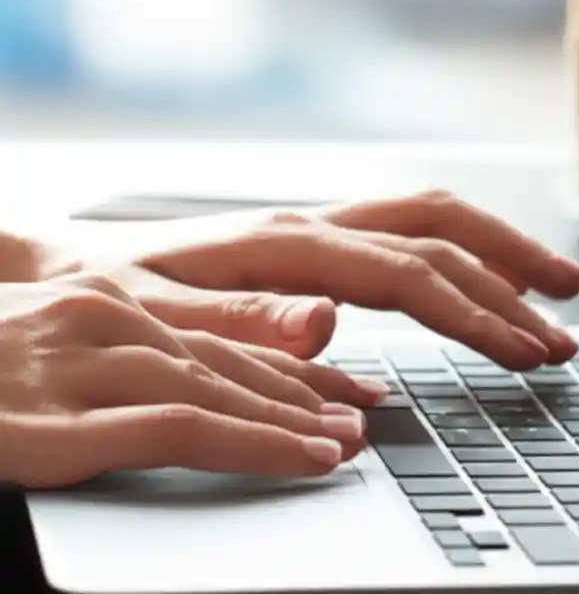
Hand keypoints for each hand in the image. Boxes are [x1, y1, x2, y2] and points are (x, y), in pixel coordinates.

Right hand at [0, 274, 368, 487]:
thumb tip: (159, 375)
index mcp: (94, 302)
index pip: (213, 335)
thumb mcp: (26, 340)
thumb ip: (97, 354)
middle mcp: (96, 320)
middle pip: (226, 359)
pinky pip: (177, 430)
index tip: (343, 386)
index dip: (286, 365)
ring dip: (295, 416)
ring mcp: (74, 367)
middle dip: (305, 391)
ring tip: (350, 439)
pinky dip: (253, 442)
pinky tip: (304, 456)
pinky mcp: (50, 422)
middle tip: (366, 414)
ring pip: (217, 388)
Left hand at [56, 191, 578, 369]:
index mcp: (288, 243)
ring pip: (435, 224)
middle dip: (515, 274)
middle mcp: (315, 224)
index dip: (477, 312)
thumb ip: (243, 323)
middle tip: (568, 326)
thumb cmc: (110, 297)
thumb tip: (328, 323)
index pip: (410, 274)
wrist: (68, 267)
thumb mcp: (157, 319)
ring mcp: (321, 230)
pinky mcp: (319, 246)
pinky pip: (410, 241)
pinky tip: (485, 294)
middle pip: (442, 230)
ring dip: (503, 256)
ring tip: (558, 296)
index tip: (527, 347)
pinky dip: (463, 261)